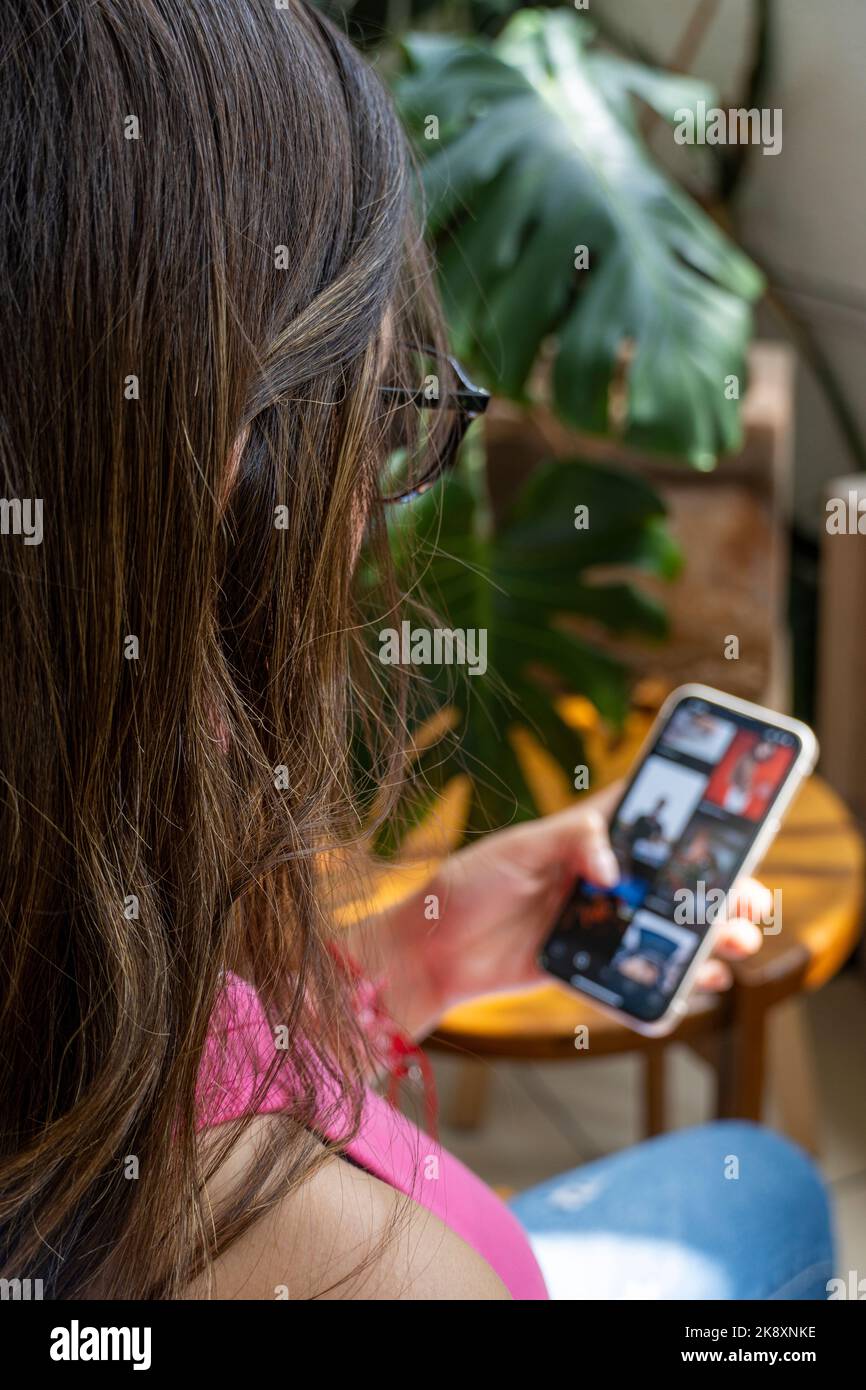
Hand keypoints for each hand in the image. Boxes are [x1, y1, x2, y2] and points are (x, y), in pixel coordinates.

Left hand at [381, 783, 770, 1034]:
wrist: (429, 949)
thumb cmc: (469, 884)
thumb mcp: (519, 848)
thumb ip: (572, 842)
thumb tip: (613, 866)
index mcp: (589, 839)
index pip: (652, 823)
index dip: (695, 826)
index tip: (737, 832)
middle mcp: (600, 880)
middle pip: (671, 884)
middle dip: (717, 893)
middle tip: (749, 905)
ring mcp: (595, 924)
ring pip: (662, 931)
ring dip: (703, 940)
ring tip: (733, 949)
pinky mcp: (583, 966)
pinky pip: (632, 978)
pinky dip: (665, 988)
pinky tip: (696, 991)